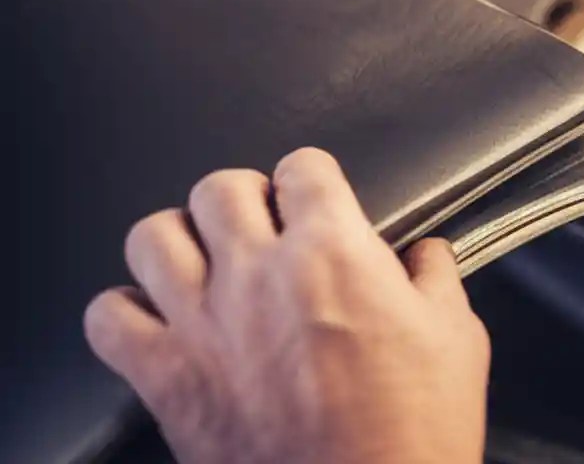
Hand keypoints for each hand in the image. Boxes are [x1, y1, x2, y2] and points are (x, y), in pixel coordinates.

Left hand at [83, 148, 489, 463]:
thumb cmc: (412, 436)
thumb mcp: (456, 340)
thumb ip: (436, 279)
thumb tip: (426, 256)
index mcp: (334, 254)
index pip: (303, 168)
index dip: (312, 180)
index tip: (316, 198)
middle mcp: (259, 275)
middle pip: (219, 188)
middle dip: (244, 199)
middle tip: (263, 226)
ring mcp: (203, 324)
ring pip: (152, 236)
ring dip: (179, 241)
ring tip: (204, 260)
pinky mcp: (166, 379)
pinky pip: (107, 318)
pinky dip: (125, 311)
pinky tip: (159, 321)